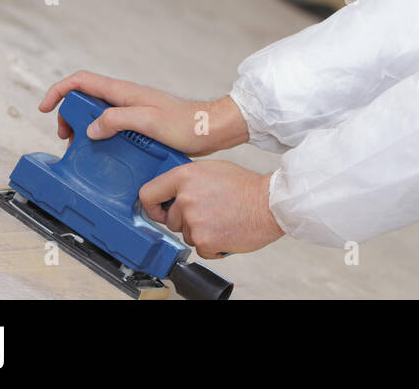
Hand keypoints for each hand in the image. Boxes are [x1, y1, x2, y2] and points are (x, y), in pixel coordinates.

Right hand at [39, 70, 248, 155]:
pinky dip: (100, 136)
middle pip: (85, 99)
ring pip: (97, 114)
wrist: (211, 130)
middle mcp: (126, 98)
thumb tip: (91, 128)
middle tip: (66, 138)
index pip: (83, 81)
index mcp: (125, 92)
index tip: (46, 109)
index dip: (59, 91)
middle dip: (69, 115)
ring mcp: (133, 110)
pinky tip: (103, 153)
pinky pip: (111, 125)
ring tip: (81, 148)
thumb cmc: (186, 124)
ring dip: (84, 128)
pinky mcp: (140, 123)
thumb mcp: (149, 122)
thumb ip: (118, 120)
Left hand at [139, 160, 283, 257]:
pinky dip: (212, 245)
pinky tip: (227, 231)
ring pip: (186, 235)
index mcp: (186, 177)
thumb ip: (189, 180)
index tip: (160, 212)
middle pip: (170, 220)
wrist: (270, 204)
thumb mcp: (213, 169)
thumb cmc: (247, 186)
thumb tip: (172, 192)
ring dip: (201, 232)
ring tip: (222, 219)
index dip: (152, 207)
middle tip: (210, 212)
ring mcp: (194, 221)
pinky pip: (200, 248)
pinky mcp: (204, 241)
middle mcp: (186, 199)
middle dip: (186, 220)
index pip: (148, 194)